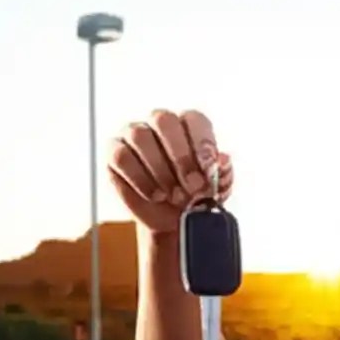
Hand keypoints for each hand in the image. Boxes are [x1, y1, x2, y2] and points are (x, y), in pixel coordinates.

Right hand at [107, 109, 233, 234]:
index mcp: (189, 126)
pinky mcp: (115, 153)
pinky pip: (121, 156)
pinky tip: (156, 195)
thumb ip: (223, 173)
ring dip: (160, 170)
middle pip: (163, 120)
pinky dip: (140, 179)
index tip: (208, 167)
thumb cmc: (196, 196)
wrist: (173, 221)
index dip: (202, 141)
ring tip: (175, 195)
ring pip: (140, 136)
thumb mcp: (217, 189)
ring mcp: (134, 136)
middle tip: (193, 186)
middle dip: (181, 156)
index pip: (193, 119)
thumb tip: (223, 158)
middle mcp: (160, 125)